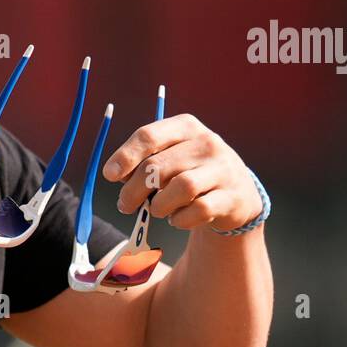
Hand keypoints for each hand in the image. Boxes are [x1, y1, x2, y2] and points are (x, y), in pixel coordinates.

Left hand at [101, 114, 261, 231]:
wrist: (236, 192)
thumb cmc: (190, 172)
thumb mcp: (170, 157)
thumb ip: (144, 162)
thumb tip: (117, 175)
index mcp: (186, 126)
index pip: (149, 136)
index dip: (125, 156)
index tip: (109, 175)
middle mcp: (207, 143)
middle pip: (158, 166)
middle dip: (134, 190)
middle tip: (125, 205)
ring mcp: (222, 169)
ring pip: (181, 187)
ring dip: (160, 205)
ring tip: (158, 210)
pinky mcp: (231, 196)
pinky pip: (199, 210)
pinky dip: (181, 219)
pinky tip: (177, 219)